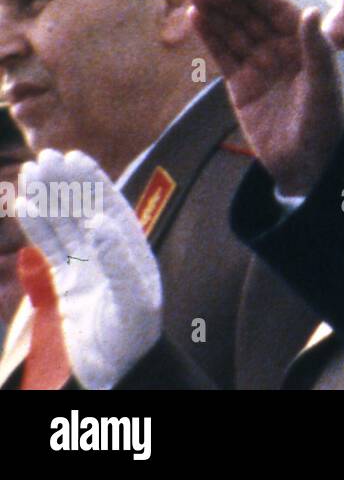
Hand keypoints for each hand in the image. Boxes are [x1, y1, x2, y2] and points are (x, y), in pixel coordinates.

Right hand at [17, 150, 161, 390]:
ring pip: (63, 226)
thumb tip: (99, 223)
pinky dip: (37, 228)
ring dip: (48, 200)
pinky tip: (25, 206)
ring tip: (30, 173)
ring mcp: (87, 266)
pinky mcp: (68, 284)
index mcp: (133, 249)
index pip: (110, 207)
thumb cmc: (134, 337)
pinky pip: (49, 249)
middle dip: (66, 183)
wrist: (119, 372)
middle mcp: (110, 252)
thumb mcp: (133, 300)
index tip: (75, 157)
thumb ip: (118, 262)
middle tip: (45, 155)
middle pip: (83, 210)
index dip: (93, 182)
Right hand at [187, 0, 343, 194]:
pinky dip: (210, 37)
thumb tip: (310, 12)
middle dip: (229, 1)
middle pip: (251, 18)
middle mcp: (282, 50)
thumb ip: (316, 49)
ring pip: (234, 33)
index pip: (277, 11)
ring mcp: (260, 65)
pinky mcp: (241, 84)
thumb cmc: (323, 124)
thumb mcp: (323, 86)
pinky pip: (224, 55)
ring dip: (215, 13)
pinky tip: (195, 18)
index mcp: (305, 44)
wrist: (305, 163)